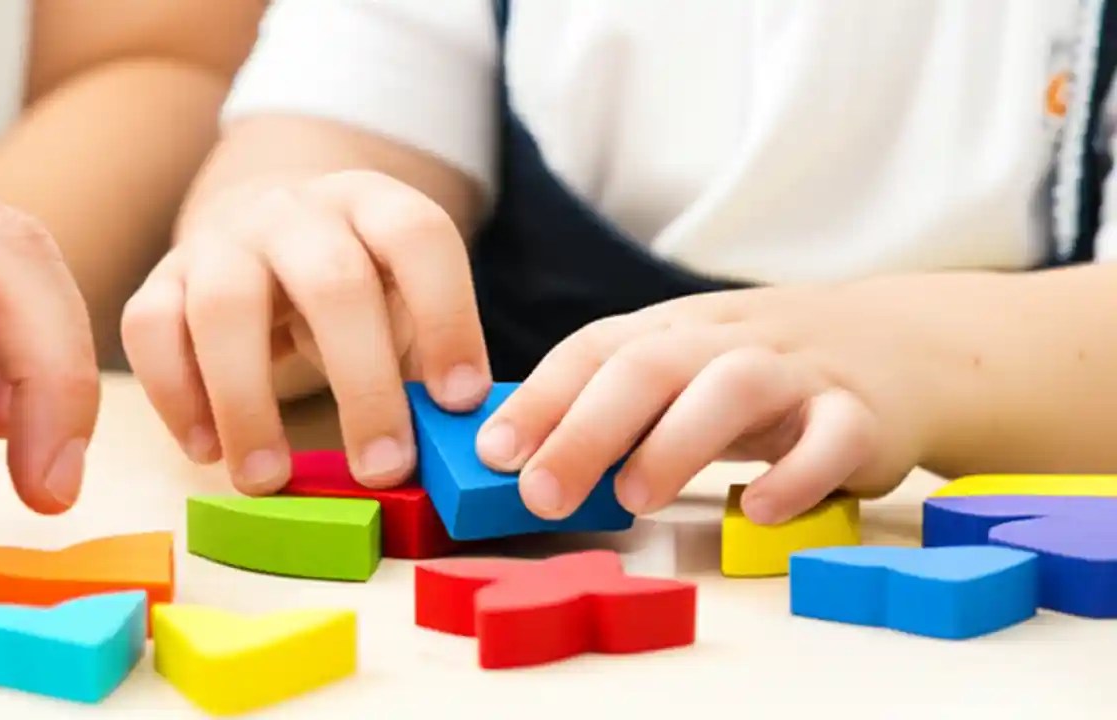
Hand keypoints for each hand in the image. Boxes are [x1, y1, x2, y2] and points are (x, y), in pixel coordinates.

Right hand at [122, 170, 490, 492]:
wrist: (263, 225)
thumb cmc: (352, 282)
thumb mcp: (400, 295)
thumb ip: (426, 355)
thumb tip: (459, 446)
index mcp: (374, 205)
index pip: (420, 237)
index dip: (448, 317)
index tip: (460, 403)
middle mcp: (297, 211)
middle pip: (332, 282)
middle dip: (363, 385)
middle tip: (384, 468)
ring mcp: (223, 239)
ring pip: (226, 307)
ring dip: (249, 404)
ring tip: (269, 481)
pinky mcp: (162, 276)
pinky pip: (150, 328)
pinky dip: (175, 396)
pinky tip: (207, 450)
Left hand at [474, 277, 960, 524]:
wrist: (901, 346)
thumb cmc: (763, 372)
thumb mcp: (689, 370)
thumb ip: (619, 406)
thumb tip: (522, 459)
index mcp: (677, 328)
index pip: (597, 348)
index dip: (541, 396)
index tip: (493, 451)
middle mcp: (731, 339)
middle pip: (652, 365)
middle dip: (587, 426)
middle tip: (540, 492)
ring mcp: (799, 372)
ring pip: (734, 387)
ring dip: (676, 443)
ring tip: (634, 499)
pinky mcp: (863, 414)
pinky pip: (832, 437)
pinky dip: (795, 475)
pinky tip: (757, 509)